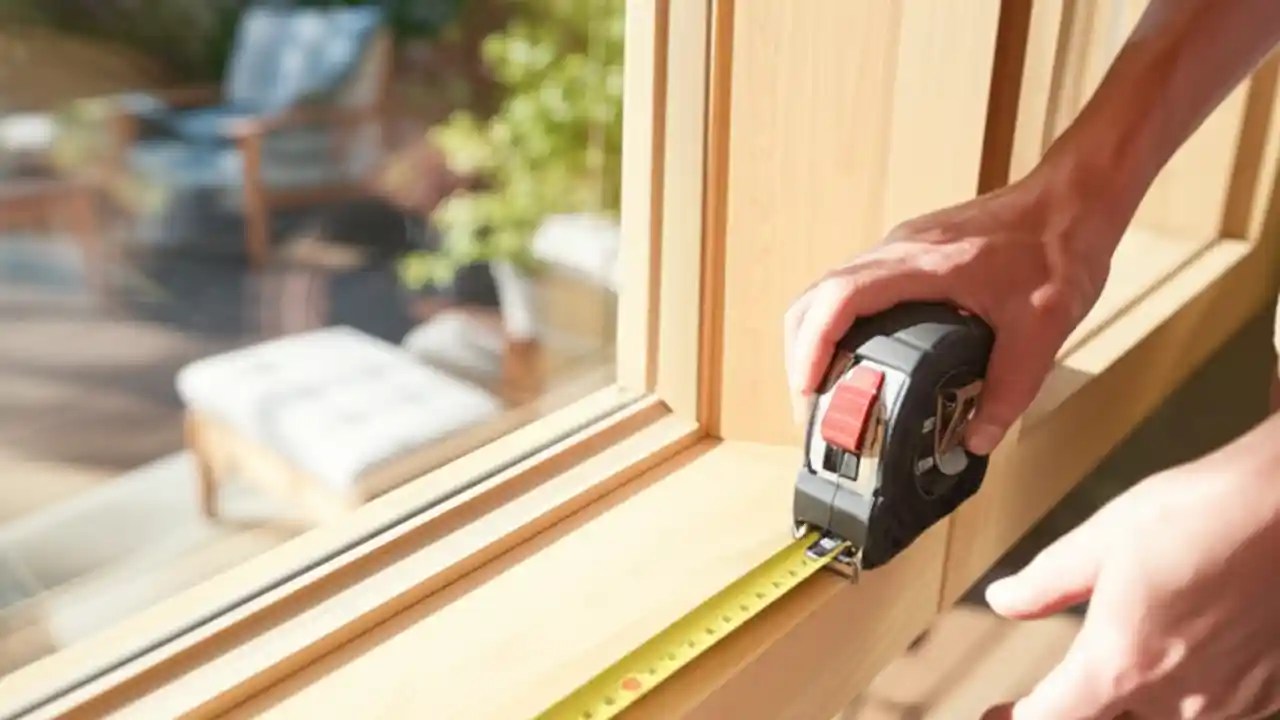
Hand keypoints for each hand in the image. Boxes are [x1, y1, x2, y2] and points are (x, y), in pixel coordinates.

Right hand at [783, 165, 1126, 453]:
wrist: (1073, 199)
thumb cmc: (1060, 248)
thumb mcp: (1044, 326)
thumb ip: (1011, 387)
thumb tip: (976, 440)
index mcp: (923, 264)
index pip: (841, 296)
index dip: (813, 344)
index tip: (806, 388)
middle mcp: (897, 251)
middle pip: (815, 297)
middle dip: (801, 354)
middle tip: (813, 408)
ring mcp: (897, 250)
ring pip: (826, 292)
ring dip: (813, 340)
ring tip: (825, 392)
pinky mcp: (906, 255)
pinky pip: (850, 289)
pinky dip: (835, 327)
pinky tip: (855, 360)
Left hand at [982, 414, 1279, 718]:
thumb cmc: (1206, 515)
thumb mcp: (1101, 539)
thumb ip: (1045, 582)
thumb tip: (1006, 599)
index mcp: (1121, 665)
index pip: (1052, 719)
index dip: (1024, 714)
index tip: (1009, 710)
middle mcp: (1177, 699)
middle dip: (1086, 706)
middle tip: (1066, 687)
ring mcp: (1229, 701)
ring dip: (1138, 702)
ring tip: (1130, 668)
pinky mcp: (1269, 692)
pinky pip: (1216, 709)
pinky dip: (1191, 694)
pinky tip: (1187, 662)